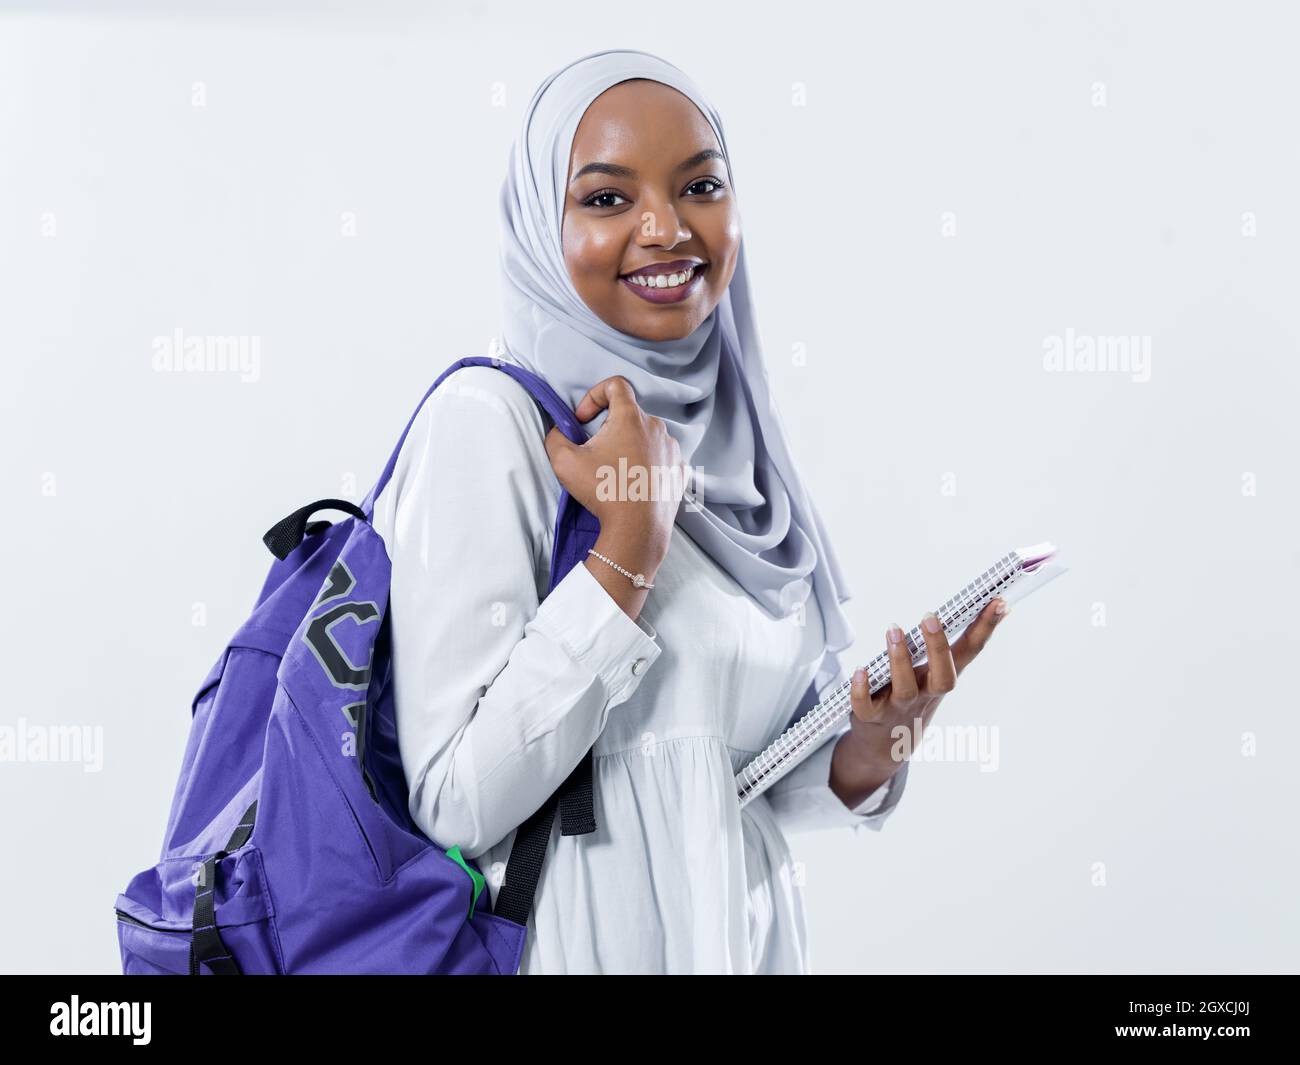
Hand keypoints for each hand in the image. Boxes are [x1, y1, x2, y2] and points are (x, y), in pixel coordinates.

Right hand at [544, 375, 686, 560]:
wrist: (637, 529)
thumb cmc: (603, 491)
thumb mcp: (563, 461)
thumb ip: (555, 437)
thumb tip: (559, 431)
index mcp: (631, 417)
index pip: (616, 384)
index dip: (594, 395)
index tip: (583, 420)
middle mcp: (656, 427)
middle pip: (629, 414)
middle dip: (609, 427)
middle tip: (595, 453)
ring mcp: (671, 449)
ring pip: (646, 436)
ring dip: (629, 446)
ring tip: (615, 471)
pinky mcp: (679, 470)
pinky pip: (660, 457)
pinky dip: (646, 464)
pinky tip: (634, 483)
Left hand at [832, 598, 1009, 802]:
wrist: (885, 746)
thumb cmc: (913, 698)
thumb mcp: (935, 673)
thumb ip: (949, 647)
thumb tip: (972, 609)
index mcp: (942, 677)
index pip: (970, 652)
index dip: (986, 628)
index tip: (999, 602)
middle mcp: (926, 694)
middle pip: (943, 678)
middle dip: (938, 648)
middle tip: (930, 616)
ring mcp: (900, 708)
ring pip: (905, 688)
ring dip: (899, 659)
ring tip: (893, 630)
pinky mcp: (872, 717)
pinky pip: (866, 706)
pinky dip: (862, 689)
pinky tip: (860, 670)